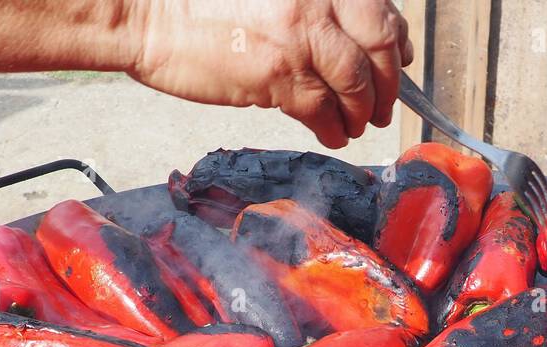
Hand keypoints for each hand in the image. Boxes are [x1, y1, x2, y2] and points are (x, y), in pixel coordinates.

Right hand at [128, 0, 411, 147]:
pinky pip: (324, 110)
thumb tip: (353, 41)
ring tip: (355, 124)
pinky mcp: (278, 75)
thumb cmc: (200, 1)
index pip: (380, 11)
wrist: (149, 14)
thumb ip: (312, 6)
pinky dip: (334, 128)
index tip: (397, 62)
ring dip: (361, 112)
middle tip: (380, 105)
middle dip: (386, 85)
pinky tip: (332, 134)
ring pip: (356, 84)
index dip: (396, 44)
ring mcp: (299, 37)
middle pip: (379, 49)